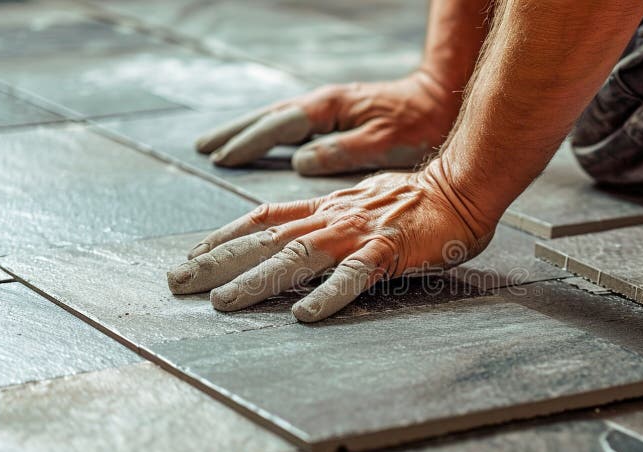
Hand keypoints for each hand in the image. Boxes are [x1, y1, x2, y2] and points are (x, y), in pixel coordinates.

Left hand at [166, 162, 494, 321]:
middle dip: (216, 261)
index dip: (224, 236)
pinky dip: (328, 294)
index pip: (263, 219)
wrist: (460, 188)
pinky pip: (354, 276)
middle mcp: (331, 218)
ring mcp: (357, 234)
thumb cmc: (414, 202)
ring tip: (221, 303)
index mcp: (325, 209)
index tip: (193, 255)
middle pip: (264, 239)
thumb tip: (300, 239)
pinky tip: (304, 316)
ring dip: (256, 279)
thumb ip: (330, 220)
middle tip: (177, 283)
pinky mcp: (387, 252)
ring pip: (296, 257)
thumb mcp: (360, 203)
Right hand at [195, 71, 460, 175]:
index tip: (222, 157)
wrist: (441, 99)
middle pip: (269, 116)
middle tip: (201, 146)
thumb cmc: (418, 123)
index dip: (249, 143)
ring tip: (218, 143)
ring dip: (247, 130)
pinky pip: (293, 124)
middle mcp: (325, 104)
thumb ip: (341, 151)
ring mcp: (330, 108)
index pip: (280, 125)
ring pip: (278, 118)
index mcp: (331, 108)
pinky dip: (270, 133)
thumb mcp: (383, 141)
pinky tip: (263, 143)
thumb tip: (298, 161)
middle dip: (235, 132)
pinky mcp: (339, 117)